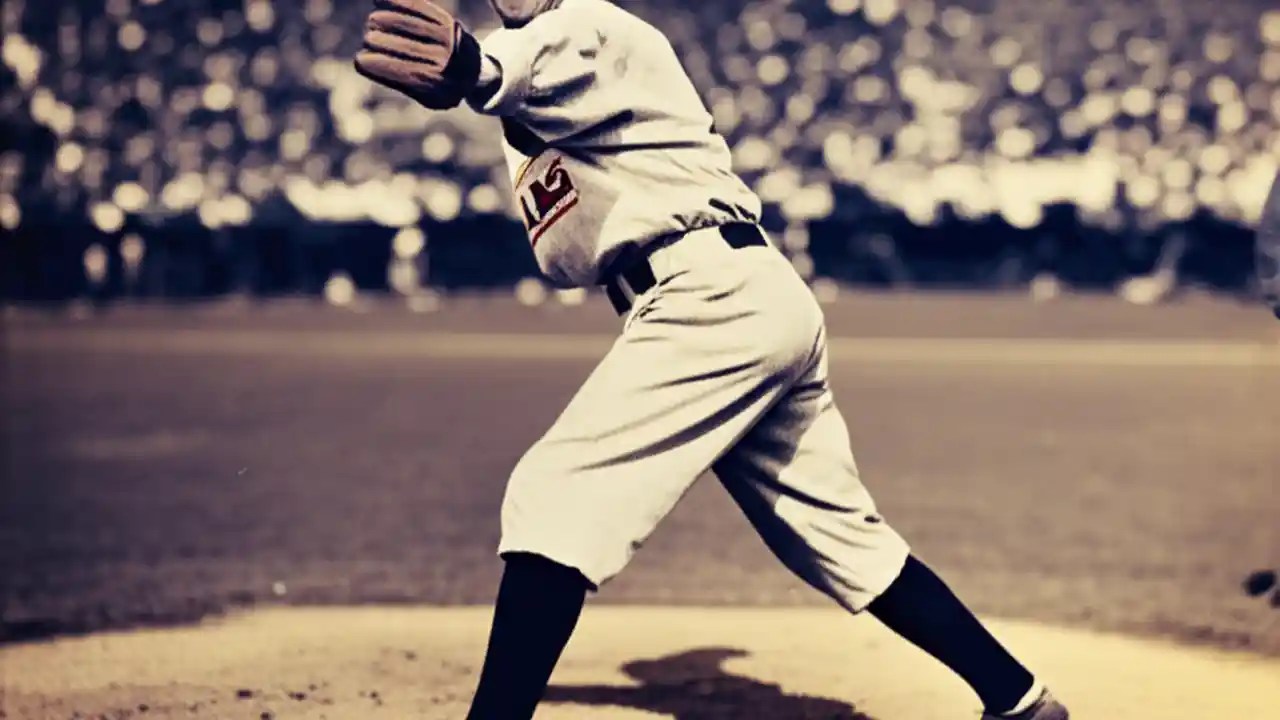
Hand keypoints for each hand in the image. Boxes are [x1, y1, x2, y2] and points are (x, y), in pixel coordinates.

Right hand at [354, 0, 482, 110]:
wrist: (476, 73)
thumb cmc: (440, 87)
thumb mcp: (424, 98)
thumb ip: (398, 82)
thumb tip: (363, 60)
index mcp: (426, 86)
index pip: (382, 67)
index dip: (366, 62)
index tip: (364, 60)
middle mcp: (436, 64)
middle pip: (383, 42)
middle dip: (372, 40)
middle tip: (374, 40)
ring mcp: (443, 40)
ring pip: (395, 21)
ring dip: (379, 20)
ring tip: (377, 23)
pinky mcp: (446, 22)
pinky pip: (413, 5)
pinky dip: (391, 0)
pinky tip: (378, 0)